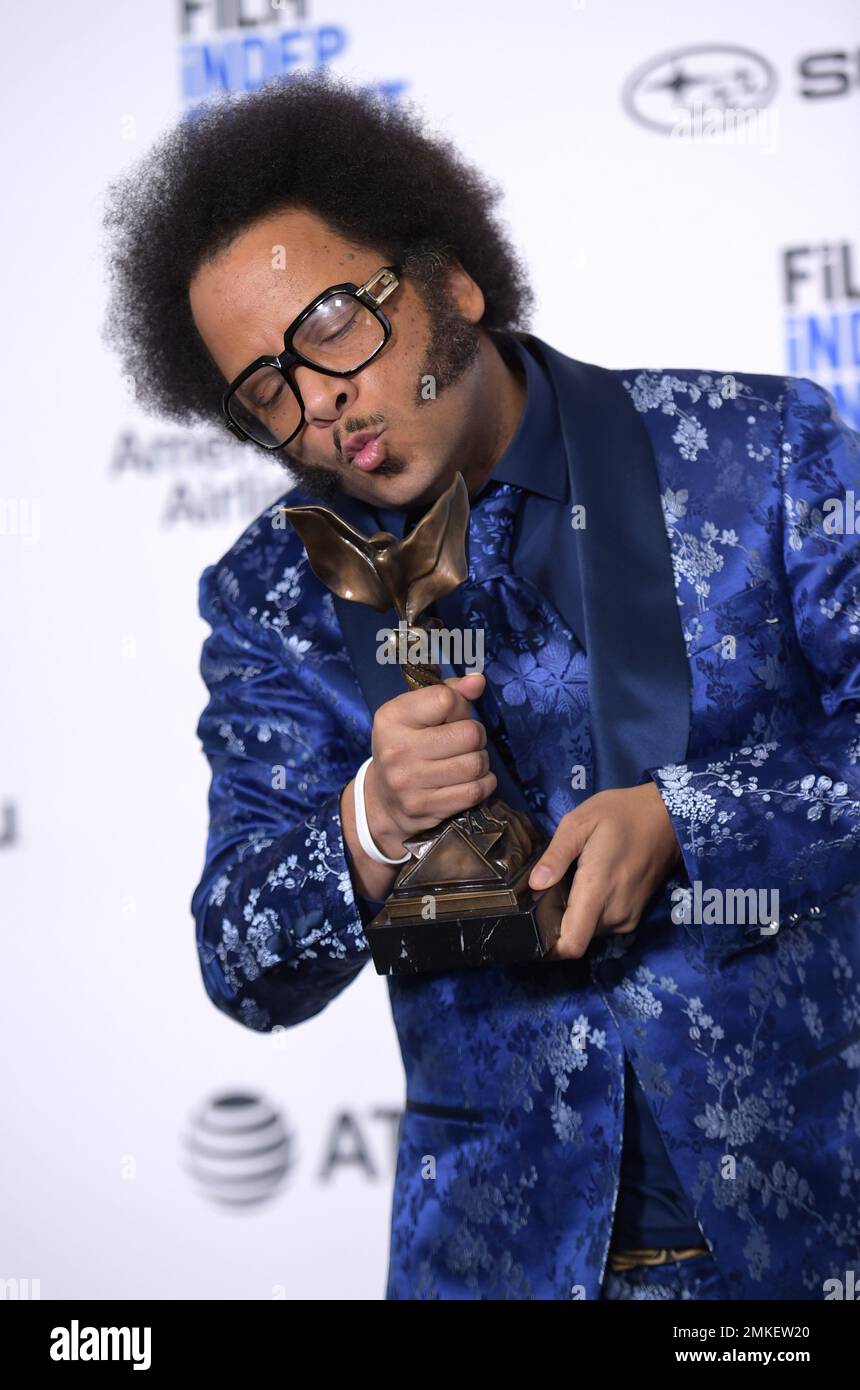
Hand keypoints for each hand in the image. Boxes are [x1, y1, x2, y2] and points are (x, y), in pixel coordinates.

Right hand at [363, 672, 496, 858]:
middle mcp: (397, 749)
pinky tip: (471, 780)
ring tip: (466, 761)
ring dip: (480, 762)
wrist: (382, 801)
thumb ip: (449, 692)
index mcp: (392, 718)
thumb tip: (478, 681)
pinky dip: (483, 784)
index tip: (451, 717)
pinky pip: (475, 791)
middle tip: (463, 743)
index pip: (447, 700)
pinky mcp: (425, 807)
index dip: (460, 707)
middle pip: (470, 734)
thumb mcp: (416, 714)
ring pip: (476, 764)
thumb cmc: (406, 746)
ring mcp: (410, 782)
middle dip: (475, 737)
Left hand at [528, 782, 681, 960]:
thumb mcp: (580, 822)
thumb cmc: (620, 815)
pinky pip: (604, 924)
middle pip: (576, 937)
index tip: (531, 930)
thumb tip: (535, 885)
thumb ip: (556, 855)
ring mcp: (628, 916)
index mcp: (597, 890)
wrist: (667, 817)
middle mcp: (615, 912)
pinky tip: (591, 884)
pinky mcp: (635, 915)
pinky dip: (592, 912)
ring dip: (576, 915)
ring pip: (589, 931)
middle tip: (551, 889)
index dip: (549, 948)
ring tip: (572, 882)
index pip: (573, 944)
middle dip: (558, 921)